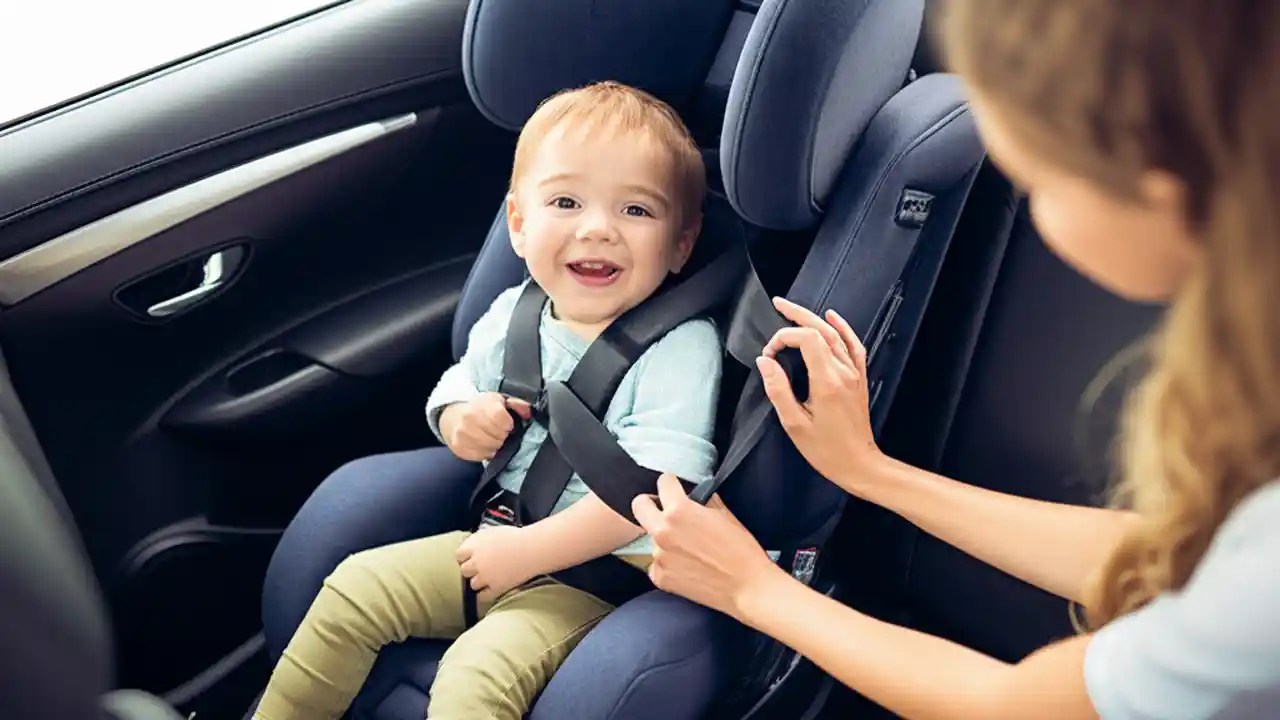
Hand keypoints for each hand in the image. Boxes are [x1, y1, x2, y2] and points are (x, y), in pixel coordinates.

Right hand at [439, 393, 532, 461]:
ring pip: (490, 448)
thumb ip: (518, 404)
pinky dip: (486, 453)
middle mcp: (469, 417)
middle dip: (503, 436)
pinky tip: (485, 445)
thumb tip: (528, 413)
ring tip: (493, 438)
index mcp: (483, 404)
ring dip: (495, 446)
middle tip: (501, 433)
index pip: (501, 418)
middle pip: (497, 436)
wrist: (455, 416)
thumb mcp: (500, 400)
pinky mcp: (459, 447)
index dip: (508, 425)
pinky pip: (480, 456)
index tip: (508, 425)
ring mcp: (462, 433)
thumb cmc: (482, 409)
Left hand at [456, 525, 536, 602]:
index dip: (466, 557)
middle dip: (472, 569)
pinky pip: (482, 596)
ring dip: (480, 581)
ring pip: (473, 584)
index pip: (459, 555)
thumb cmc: (517, 537)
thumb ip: (478, 541)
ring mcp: (485, 576)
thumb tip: (471, 549)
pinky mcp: (495, 588)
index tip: (473, 557)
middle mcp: (476, 561)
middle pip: (464, 570)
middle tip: (483, 568)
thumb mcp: (493, 532)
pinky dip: (486, 594)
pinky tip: (492, 589)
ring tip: (491, 578)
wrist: (534, 548)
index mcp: (475, 544)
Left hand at [632, 474, 781, 619]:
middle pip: (639, 506)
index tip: (674, 487)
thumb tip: (696, 497)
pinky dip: (668, 563)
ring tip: (690, 549)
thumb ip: (704, 501)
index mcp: (679, 511)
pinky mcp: (660, 578)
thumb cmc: (741, 552)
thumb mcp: (725, 515)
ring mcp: (659, 556)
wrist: (748, 587)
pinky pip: (655, 563)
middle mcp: (663, 532)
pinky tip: (687, 566)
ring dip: (665, 539)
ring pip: (652, 538)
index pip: (663, 482)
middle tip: (664, 509)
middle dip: (650, 503)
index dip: (671, 483)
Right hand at [758, 297, 882, 494]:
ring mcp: (854, 373)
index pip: (806, 339)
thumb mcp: (794, 424)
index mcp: (827, 381)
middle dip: (797, 315)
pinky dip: (843, 328)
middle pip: (821, 329)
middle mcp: (844, 372)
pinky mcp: (859, 378)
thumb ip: (779, 389)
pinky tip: (833, 318)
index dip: (784, 338)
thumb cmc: (827, 450)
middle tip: (778, 304)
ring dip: (814, 318)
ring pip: (836, 334)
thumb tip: (765, 362)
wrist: (859, 464)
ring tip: (794, 309)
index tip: (769, 355)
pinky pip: (853, 345)